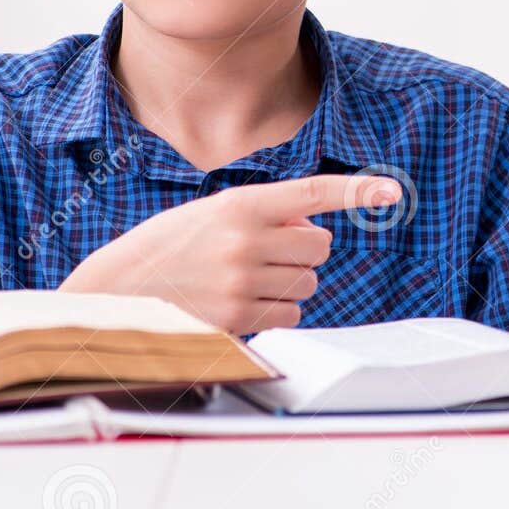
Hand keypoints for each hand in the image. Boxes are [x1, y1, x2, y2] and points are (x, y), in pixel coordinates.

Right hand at [60, 173, 400, 334]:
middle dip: (301, 253)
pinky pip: (291, 317)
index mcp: (241, 203)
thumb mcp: (212, 213)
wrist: (115, 292)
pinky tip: (241, 304)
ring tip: (243, 280)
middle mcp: (246, 239)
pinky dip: (277, 314)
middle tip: (261, 254)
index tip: (392, 190)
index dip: (358, 190)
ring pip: (308, 285)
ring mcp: (243, 281)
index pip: (314, 192)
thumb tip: (311, 230)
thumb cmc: (168, 248)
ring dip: (288, 285)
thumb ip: (264, 215)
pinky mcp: (239, 318)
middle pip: (318, 248)